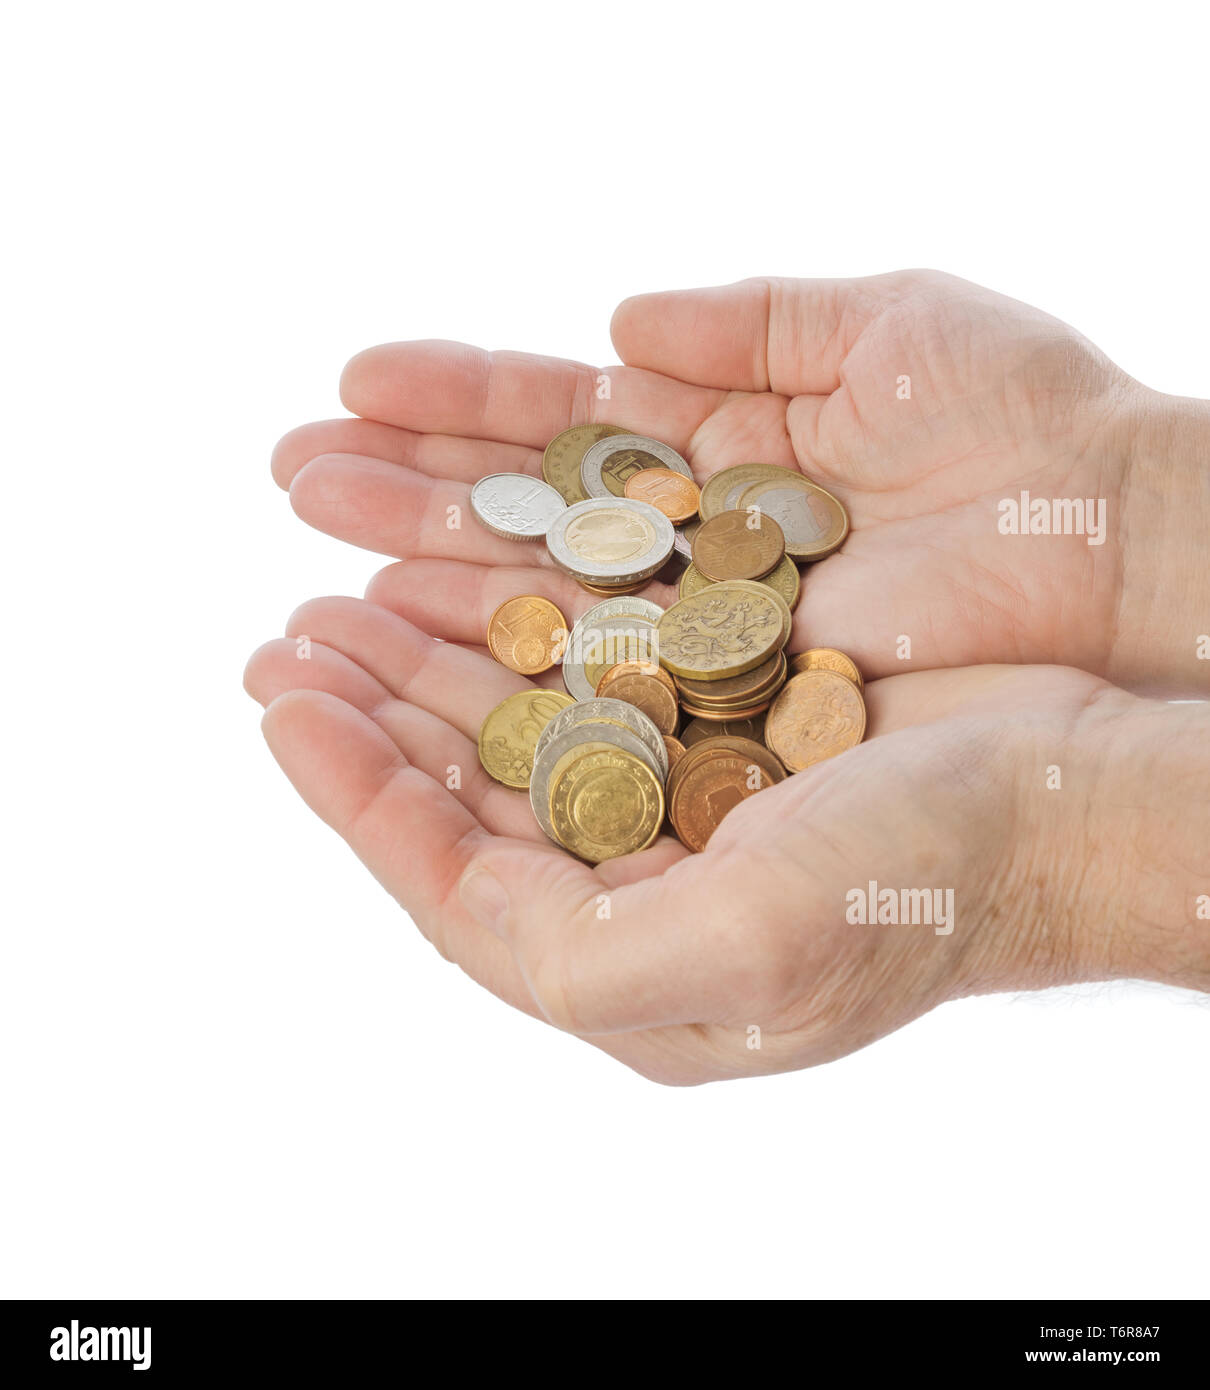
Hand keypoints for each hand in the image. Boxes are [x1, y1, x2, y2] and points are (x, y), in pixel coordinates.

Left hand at [244, 607, 1209, 1083]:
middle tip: (289, 638)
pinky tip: (472, 567)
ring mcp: (682, 777)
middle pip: (474, 788)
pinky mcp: (723, 700)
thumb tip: (451, 901)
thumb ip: (579, 958)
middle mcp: (648, 870)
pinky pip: (594, 649)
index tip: (286, 712)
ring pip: (519, 711)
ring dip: (430, 650)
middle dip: (376, 712)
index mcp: (638, 957)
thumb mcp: (745, 949)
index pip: (457, 885)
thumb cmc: (923, 883)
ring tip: (341, 590)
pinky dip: (527, 604)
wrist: (1067, 787)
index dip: (360, 799)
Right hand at [270, 270, 1209, 695]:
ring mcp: (710, 657)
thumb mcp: (890, 326)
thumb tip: (616, 319)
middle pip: (526, 536)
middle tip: (289, 485)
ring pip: (538, 633)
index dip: (456, 412)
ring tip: (307, 588)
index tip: (350, 392)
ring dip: (421, 604)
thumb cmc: (1033, 429)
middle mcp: (700, 571)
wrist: (1126, 552)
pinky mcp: (729, 733)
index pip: (559, 437)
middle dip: (404, 505)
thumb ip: (752, 321)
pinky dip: (499, 700)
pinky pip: (594, 719)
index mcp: (721, 470)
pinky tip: (400, 680)